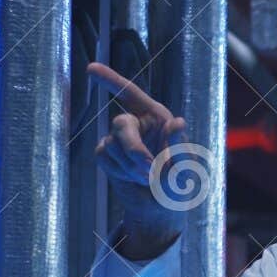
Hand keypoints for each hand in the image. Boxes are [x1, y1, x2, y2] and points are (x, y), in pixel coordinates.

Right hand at [88, 62, 188, 260]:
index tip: (90, 69)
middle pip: (121, 124)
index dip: (111, 80)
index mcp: (157, 117)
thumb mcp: (186, 166)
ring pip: (113, 145)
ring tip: (149, 178)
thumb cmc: (179, 184)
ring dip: (131, 166)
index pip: (131, 94)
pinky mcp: (107, 154)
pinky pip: (105, 158)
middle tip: (149, 170)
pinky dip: (121, 171)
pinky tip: (134, 178)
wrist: (161, 208)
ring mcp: (119, 138)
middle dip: (133, 149)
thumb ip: (180, 144)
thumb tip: (178, 122)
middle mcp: (137, 123)